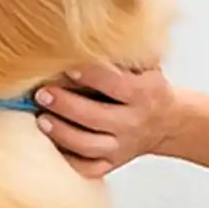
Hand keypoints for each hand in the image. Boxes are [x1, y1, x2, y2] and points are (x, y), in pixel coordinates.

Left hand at [33, 64, 179, 179]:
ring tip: (41, 119)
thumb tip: (88, 40)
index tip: (67, 67)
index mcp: (144, 94)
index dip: (90, 75)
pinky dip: (66, 159)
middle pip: (96, 117)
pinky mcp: (112, 163)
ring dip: (61, 133)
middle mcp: (133, 122)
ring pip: (88, 145)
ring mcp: (122, 146)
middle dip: (65, 105)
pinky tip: (50, 144)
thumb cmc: (147, 87)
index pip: (115, 84)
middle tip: (42, 94)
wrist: (167, 122)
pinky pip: (87, 167)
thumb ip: (122, 56)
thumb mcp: (146, 66)